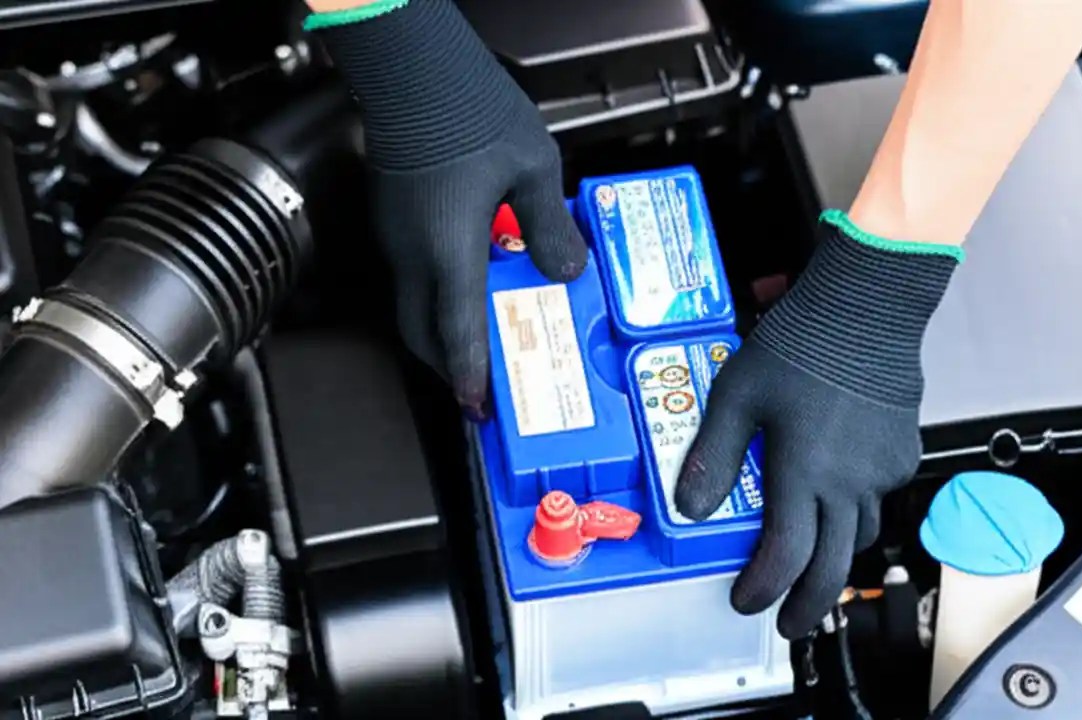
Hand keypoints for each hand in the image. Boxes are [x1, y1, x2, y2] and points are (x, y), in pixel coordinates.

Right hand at [314, 0, 586, 415]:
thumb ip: (550, 228)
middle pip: (421, 331)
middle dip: (450, 365)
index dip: (469, 375)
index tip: (477, 407)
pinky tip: (466, 282)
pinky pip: (410, 270)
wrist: (414, 67)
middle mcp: (412, 251)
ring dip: (441, 329)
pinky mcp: (391, 214)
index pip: (457, 330)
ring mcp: (394, 233)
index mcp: (449, 248)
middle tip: (478, 385)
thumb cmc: (470, 109)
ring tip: (477, 340)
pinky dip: (436, 292)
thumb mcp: (534, 170)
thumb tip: (566, 270)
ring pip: (411, 303)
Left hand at [675, 211, 960, 638]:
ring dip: (833, 558)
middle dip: (808, 604)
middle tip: (789, 622)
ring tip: (810, 561)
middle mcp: (848, 483)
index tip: (746, 600)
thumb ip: (714, 456)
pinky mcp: (901, 454)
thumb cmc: (803, 342)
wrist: (868, 307)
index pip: (785, 557)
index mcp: (803, 473)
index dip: (762, 588)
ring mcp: (881, 471)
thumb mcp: (736, 395)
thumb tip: (692, 506)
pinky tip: (836, 494)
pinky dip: (855, 511)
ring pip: (858, 536)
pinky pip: (878, 499)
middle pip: (833, 569)